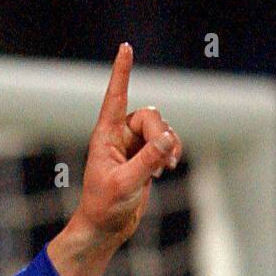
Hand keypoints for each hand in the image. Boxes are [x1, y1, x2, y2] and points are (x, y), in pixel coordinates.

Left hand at [47, 43, 182, 275]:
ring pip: (161, 129)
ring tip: (166, 167)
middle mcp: (118, 137)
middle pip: (149, 117)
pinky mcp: (144, 158)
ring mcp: (132, 147)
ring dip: (169, 144)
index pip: (115, 98)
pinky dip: (171, 152)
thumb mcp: (125, 185)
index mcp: (105, 137)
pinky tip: (166, 169)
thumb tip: (167, 139)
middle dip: (162, 134)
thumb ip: (147, 161)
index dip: (121, 73)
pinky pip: (165, 143)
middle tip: (165, 160)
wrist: (105, 228)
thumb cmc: (105, 207)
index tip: (125, 47)